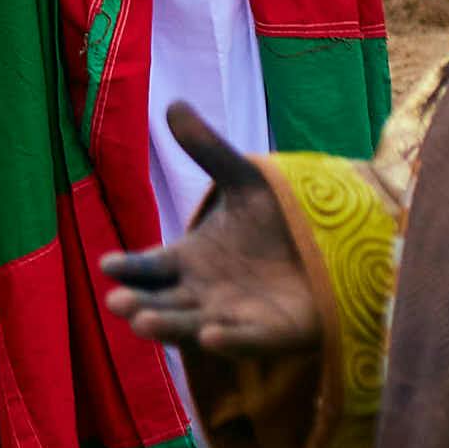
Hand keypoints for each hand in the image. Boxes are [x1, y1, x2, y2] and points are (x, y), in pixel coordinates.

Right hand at [101, 103, 321, 354]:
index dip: (127, 268)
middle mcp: (201, 292)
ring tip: (143, 322)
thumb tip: (173, 104)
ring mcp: (232, 316)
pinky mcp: (270, 333)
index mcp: (187, 259)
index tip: (109, 266)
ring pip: (189, 325)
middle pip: (159, 301)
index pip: (146, 268)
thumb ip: (208, 150)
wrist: (339, 248)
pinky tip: (211, 336)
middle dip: (137, 303)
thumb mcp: (245, 180)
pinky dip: (228, 342)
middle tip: (117, 302)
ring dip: (167, 327)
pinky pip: (245, 342)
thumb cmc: (282, 217)